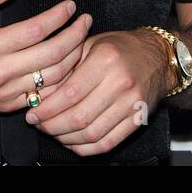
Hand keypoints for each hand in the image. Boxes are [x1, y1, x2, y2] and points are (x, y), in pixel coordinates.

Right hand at [0, 0, 92, 115]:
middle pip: (51, 55)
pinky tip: (68, 65)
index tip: (70, 6)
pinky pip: (43, 95)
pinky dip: (60, 80)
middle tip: (85, 20)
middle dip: (75, 35)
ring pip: (52, 78)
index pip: (35, 30)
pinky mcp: (7, 106)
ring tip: (82, 40)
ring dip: (73, 58)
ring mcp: (5, 93)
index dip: (58, 16)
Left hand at [23, 28, 169, 156]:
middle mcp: (120, 82)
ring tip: (53, 133)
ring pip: (92, 133)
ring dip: (66, 138)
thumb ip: (66, 65)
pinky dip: (86, 148)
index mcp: (105, 59)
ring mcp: (131, 104)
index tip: (33, 113)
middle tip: (38, 125)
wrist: (158, 57)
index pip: (70, 93)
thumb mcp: (90, 44)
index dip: (48, 108)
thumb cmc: (120, 48)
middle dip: (52, 126)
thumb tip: (40, 92)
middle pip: (79, 117)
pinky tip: (73, 142)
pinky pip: (108, 142)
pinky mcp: (138, 120)